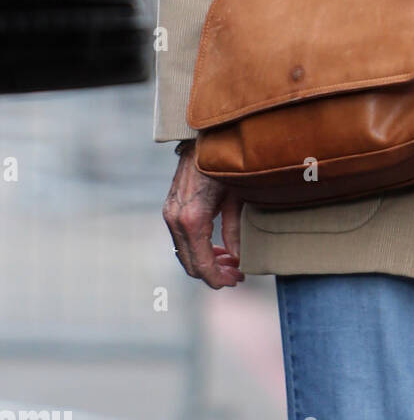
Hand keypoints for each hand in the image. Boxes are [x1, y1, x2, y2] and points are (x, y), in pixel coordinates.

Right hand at [163, 142, 244, 288]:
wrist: (201, 139)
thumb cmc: (224, 164)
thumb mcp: (236, 197)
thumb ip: (235, 230)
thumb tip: (238, 257)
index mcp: (193, 219)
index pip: (202, 264)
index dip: (219, 278)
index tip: (236, 280)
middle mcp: (176, 220)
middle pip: (191, 264)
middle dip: (214, 274)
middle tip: (236, 274)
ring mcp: (169, 215)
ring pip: (185, 254)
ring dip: (206, 262)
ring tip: (230, 261)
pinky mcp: (169, 210)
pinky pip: (181, 240)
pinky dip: (197, 248)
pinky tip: (216, 247)